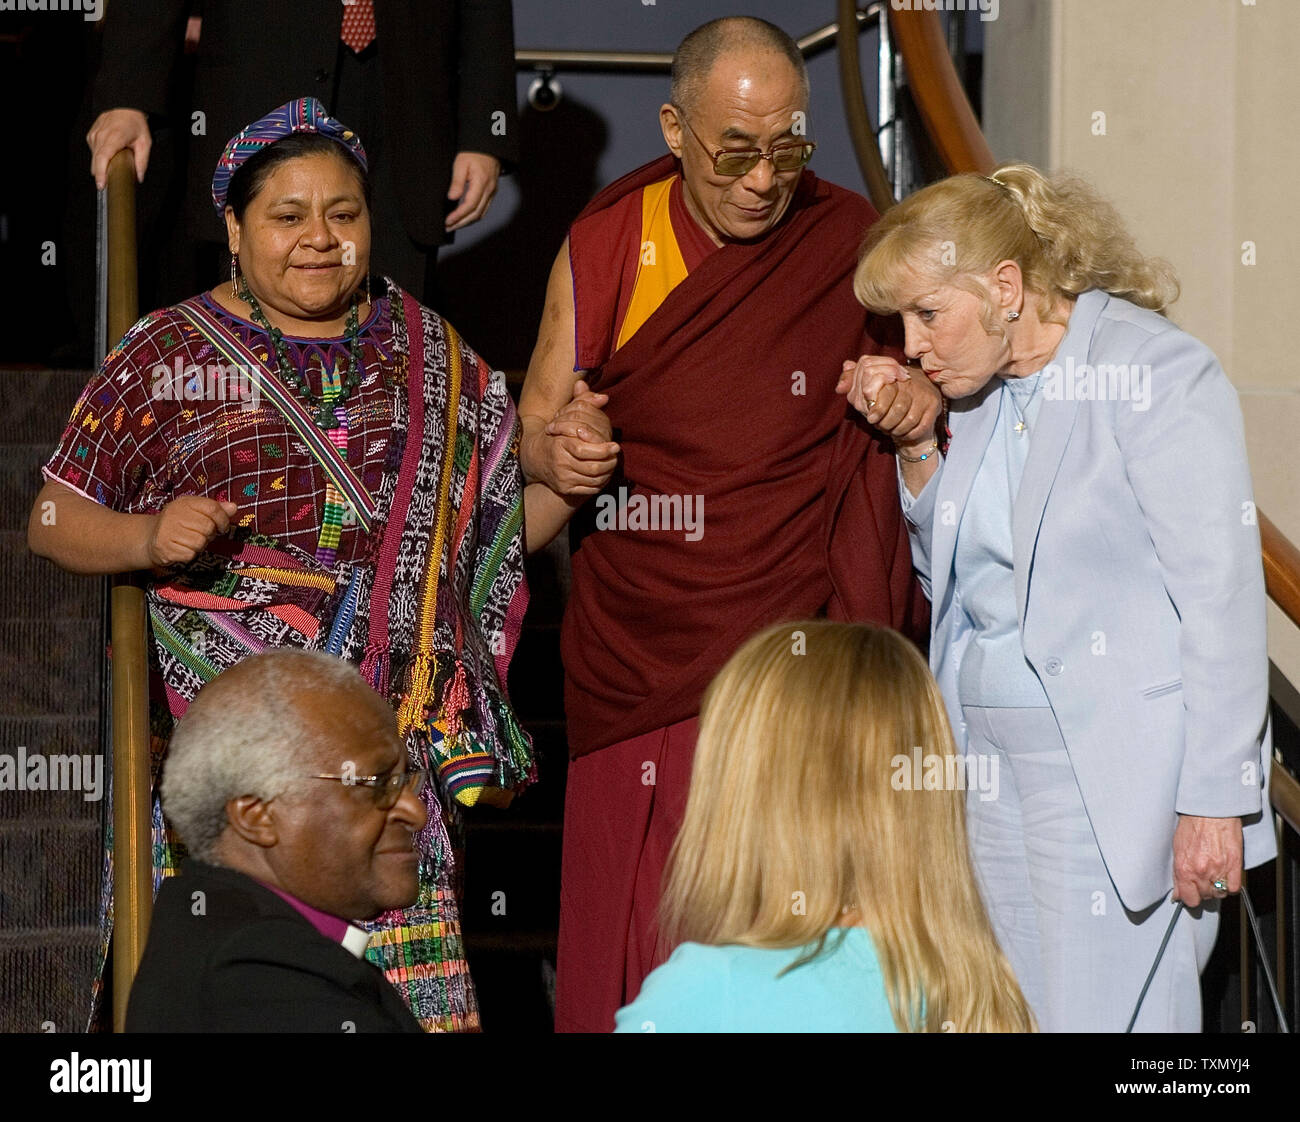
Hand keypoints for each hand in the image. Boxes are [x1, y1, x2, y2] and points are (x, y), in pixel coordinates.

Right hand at [87, 108, 150, 188]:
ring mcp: (94, 135)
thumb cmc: (135, 122)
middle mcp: (100, 136)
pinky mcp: (91, 136)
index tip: (101, 185)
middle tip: (108, 186)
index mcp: (113, 137)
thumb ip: (142, 161)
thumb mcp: (145, 142)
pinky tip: (110, 157)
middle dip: (101, 175)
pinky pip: (94, 152)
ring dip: (101, 166)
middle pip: (96, 161)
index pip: (103, 158)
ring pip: (94, 158)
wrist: (124, 106)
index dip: (101, 173)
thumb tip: (139, 177)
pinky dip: (100, 158)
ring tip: (112, 168)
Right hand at [147, 497, 237, 567]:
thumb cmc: (180, 524)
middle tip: (202, 535)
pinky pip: (190, 555)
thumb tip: (234, 507)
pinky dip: (190, 554)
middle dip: (210, 534)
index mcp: (185, 502)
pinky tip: (182, 549)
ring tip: (190, 541)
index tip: (222, 527)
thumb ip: (216, 509)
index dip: (223, 519)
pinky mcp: (164, 548)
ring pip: (200, 543)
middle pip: (208, 527)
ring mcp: (167, 531)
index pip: (212, 508)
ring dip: (200, 546)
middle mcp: (174, 514)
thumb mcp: (196, 511)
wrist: (150, 538)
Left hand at [445, 151, 500, 230]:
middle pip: (476, 214)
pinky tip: (464, 218)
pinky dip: (473, 216)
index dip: (458, 216)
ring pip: (480, 214)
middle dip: (461, 223)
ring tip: (454, 225)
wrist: (488, 147)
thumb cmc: (473, 153)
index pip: (470, 205)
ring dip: (467, 222)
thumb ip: (457, 182)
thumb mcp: (460, 164)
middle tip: (448, 228)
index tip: (447, 221)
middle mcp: (489, 190)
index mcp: (481, 183)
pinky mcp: (491, 193)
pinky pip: (483, 209)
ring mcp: (492, 192)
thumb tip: (452, 198)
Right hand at [532, 380, 619, 496]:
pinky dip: (600, 483)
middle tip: (616, 457)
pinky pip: (589, 489)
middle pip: (592, 467)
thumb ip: (584, 403)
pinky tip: (605, 475)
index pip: (585, 449)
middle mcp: (559, 463)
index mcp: (559, 444)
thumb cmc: (556, 434)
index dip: (603, 449)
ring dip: (607, 473)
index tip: (616, 446)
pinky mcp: (564, 489)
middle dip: (609, 462)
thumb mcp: (567, 416)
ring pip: (592, 479)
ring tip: (612, 464)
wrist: (535, 457)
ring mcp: (562, 477)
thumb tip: (604, 398)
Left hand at [836, 355, 942, 449]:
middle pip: (897, 408)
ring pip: (909, 419)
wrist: (918, 397)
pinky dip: (908, 433)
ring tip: (890, 430)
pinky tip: (902, 433)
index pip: (886, 390)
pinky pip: (920, 426)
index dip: (877, 408)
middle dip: (885, 422)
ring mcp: (925, 394)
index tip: (871, 418)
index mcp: (894, 374)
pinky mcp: (934, 407)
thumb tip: (839, 387)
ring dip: (896, 429)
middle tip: (879, 426)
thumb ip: (852, 382)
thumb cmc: (888, 393)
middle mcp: (912, 383)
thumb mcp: (869, 386)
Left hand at [1172, 814, 1242, 906]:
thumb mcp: (1177, 848)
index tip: (1190, 894)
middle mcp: (1200, 871)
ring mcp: (1219, 869)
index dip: (1189, 898)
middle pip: (1204, 896)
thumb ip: (1178, 872)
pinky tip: (1225, 876)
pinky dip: (1230, 885)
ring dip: (1216, 888)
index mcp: (1184, 868)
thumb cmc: (1193, 824)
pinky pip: (1234, 887)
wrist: (1210, 810)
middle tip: (1202, 880)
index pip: (1188, 899)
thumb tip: (1178, 891)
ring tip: (1213, 875)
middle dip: (1202, 891)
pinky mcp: (1234, 865)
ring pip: (1219, 894)